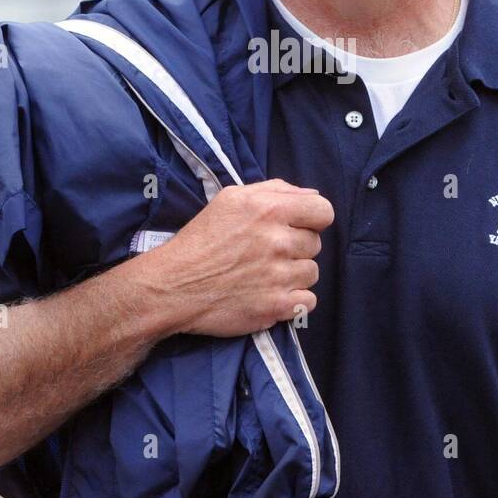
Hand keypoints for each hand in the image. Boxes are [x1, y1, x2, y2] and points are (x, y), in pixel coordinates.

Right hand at [150, 178, 333, 337]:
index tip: (296, 227)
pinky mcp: (276, 307)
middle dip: (296, 247)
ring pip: (312, 273)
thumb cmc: (201, 239)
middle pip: (316, 244)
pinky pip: (308, 301)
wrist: (173, 286)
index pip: (324, 210)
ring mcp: (279, 277)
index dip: (312, 219)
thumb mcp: (232, 199)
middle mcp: (278, 242)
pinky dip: (294, 300)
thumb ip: (276, 190)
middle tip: (268, 253)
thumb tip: (312, 195)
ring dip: (294, 274)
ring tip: (266, 274)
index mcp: (270, 210)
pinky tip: (271, 294)